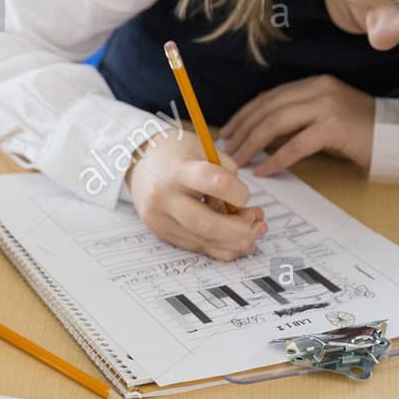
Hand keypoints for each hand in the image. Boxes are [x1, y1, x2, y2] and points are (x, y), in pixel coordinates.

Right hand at [125, 131, 266, 260]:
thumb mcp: (205, 150)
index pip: (215, 183)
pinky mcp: (160, 232)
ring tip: (254, 231)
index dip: (239, 193)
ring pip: (202, 240)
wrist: (140, 164)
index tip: (245, 196)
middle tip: (257, 222)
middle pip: (206, 224)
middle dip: (240, 229)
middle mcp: (163, 196)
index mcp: (176, 169)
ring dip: (235, 241)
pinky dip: (220, 248)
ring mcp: (159, 218)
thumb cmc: (178, 154)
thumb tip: (242, 212)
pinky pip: (195, 246)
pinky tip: (238, 243)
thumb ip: (227, 176)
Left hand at [221, 75, 374, 174]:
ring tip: (238, 161)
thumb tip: (256, 137)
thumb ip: (293, 122)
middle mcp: (319, 89)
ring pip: (276, 123)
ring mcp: (327, 106)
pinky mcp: (334, 127)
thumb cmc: (357, 133)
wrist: (396, 138)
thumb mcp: (321, 121)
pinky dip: (275, 159)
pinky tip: (262, 170)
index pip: (269, 97)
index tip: (227, 131)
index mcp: (314, 84)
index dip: (244, 115)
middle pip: (268, 109)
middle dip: (242, 131)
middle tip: (226, 150)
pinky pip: (295, 145)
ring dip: (252, 144)